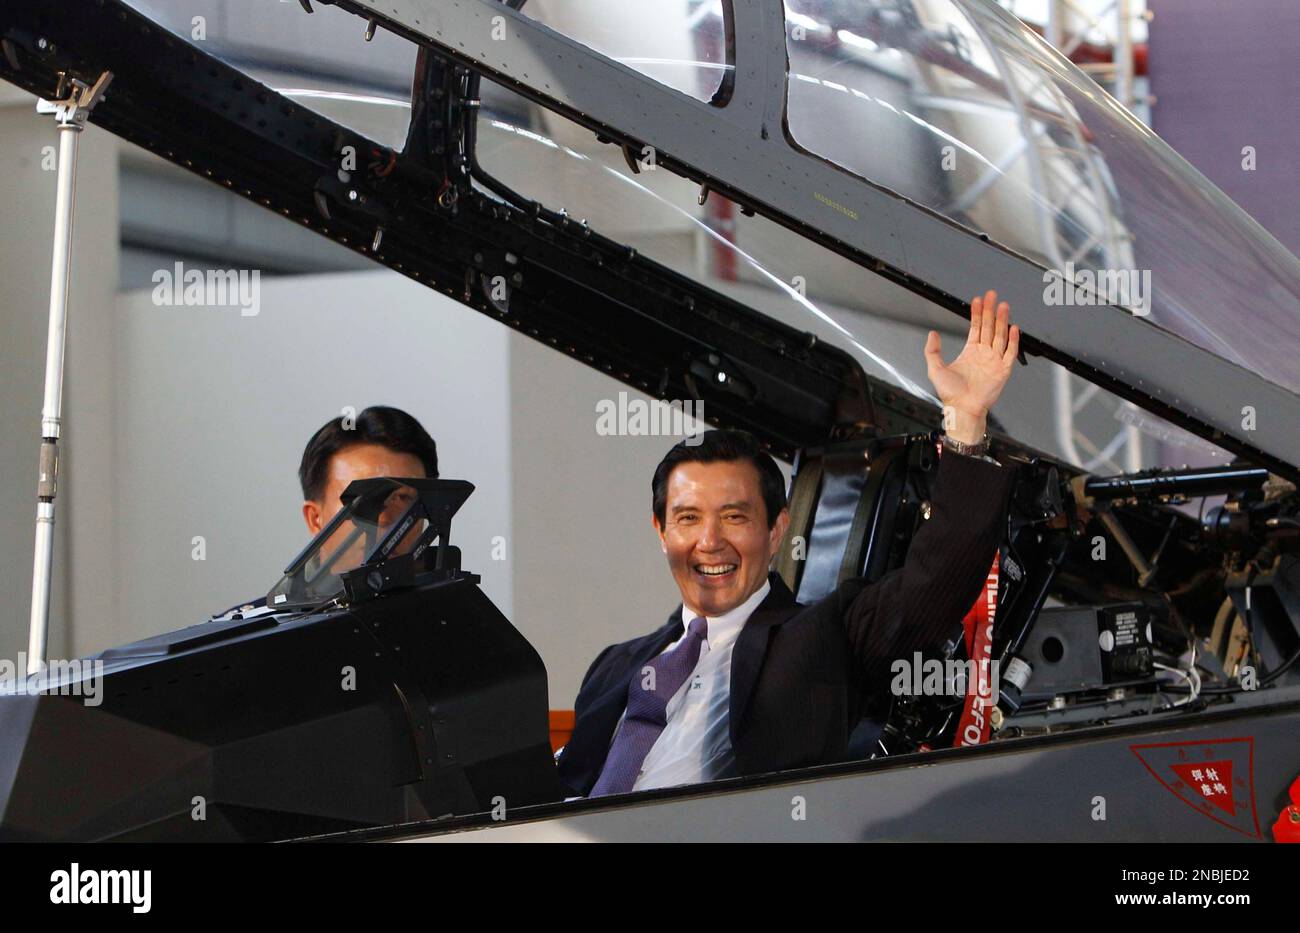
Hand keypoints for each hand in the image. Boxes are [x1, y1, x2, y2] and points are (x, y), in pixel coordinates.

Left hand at [924, 289, 1019, 444]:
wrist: (962, 409)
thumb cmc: (951, 394)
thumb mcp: (935, 368)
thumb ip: (932, 350)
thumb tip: (932, 333)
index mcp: (970, 352)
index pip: (976, 327)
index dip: (976, 313)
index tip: (977, 300)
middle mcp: (984, 354)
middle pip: (989, 327)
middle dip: (990, 310)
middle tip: (992, 295)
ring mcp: (994, 361)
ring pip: (1000, 336)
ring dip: (1002, 320)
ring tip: (1002, 306)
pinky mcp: (1003, 370)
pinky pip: (1010, 352)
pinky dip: (1012, 340)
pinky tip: (1013, 328)